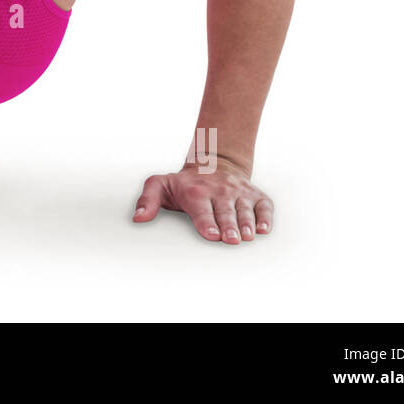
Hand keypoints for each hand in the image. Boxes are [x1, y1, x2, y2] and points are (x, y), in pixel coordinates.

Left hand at [132, 156, 272, 243]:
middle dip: (229, 226)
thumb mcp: (160, 185)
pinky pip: (264, 206)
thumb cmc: (184, 183)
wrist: (213, 162)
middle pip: (225, 212)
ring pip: (245, 209)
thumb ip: (147, 200)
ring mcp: (238, 193)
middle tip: (231, 240)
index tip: (211, 234)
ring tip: (248, 236)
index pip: (201, 209)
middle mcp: (219, 191)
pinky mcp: (255, 195)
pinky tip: (265, 229)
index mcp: (195, 191)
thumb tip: (138, 217)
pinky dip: (266, 217)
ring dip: (247, 223)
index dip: (206, 222)